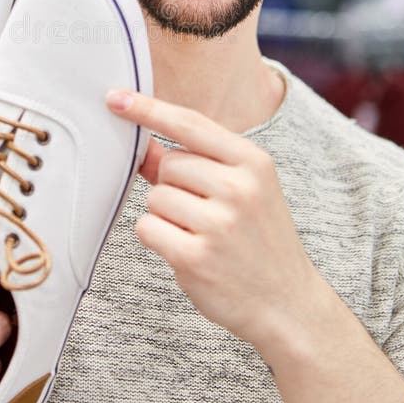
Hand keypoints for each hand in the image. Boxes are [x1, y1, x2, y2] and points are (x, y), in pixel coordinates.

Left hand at [107, 89, 322, 354]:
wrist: (289, 304)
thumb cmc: (259, 240)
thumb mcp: (244, 190)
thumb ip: (197, 163)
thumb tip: (144, 142)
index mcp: (254, 162)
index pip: (190, 124)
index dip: (148, 109)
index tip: (115, 97)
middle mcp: (239, 188)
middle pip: (168, 164)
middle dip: (172, 186)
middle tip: (204, 213)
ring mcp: (218, 224)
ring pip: (155, 198)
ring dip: (166, 216)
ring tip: (201, 235)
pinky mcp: (195, 258)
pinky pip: (147, 228)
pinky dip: (158, 239)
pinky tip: (189, 252)